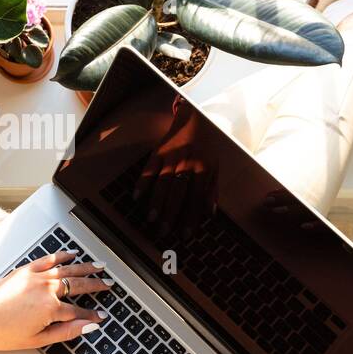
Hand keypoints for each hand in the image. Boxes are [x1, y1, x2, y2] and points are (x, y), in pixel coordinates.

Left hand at [0, 251, 109, 353]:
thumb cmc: (2, 334)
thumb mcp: (38, 340)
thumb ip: (66, 332)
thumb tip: (87, 327)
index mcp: (50, 308)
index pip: (79, 311)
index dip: (91, 315)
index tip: (101, 316)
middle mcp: (45, 289)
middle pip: (78, 285)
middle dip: (96, 285)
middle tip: (108, 284)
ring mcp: (34, 277)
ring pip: (66, 269)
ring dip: (85, 267)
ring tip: (98, 266)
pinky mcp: (23, 271)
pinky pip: (47, 260)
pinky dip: (61, 256)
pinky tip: (70, 254)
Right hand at [132, 104, 215, 241]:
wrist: (195, 118)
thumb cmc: (207, 147)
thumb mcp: (215, 168)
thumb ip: (212, 191)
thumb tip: (210, 215)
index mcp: (203, 170)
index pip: (196, 198)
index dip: (191, 217)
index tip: (186, 235)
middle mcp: (187, 164)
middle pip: (178, 192)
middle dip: (171, 214)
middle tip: (164, 232)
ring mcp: (171, 157)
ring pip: (162, 182)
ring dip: (156, 201)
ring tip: (151, 219)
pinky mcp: (158, 151)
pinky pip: (148, 168)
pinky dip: (142, 182)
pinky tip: (136, 197)